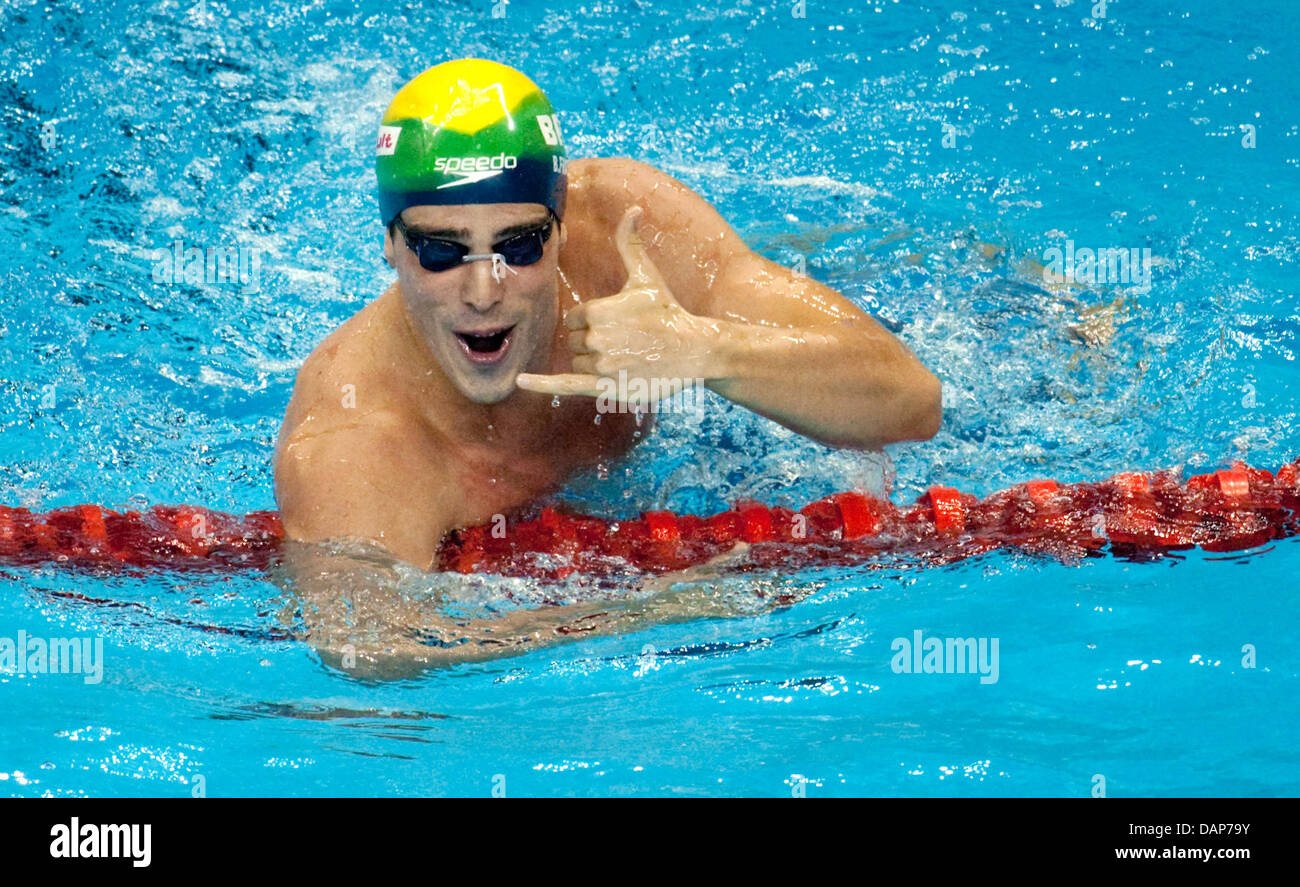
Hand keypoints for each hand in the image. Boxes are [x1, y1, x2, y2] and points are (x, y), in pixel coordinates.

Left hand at [516, 205, 722, 402]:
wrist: (694, 349)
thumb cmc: (668, 311)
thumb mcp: (647, 275)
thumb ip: (631, 244)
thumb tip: (633, 209)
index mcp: (598, 312)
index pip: (573, 320)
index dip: (590, 322)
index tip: (616, 324)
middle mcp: (596, 339)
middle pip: (574, 342)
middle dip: (592, 342)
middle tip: (624, 341)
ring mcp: (601, 365)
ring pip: (577, 363)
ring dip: (593, 362)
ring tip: (625, 357)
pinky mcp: (606, 388)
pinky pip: (565, 386)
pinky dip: (541, 384)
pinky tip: (520, 381)